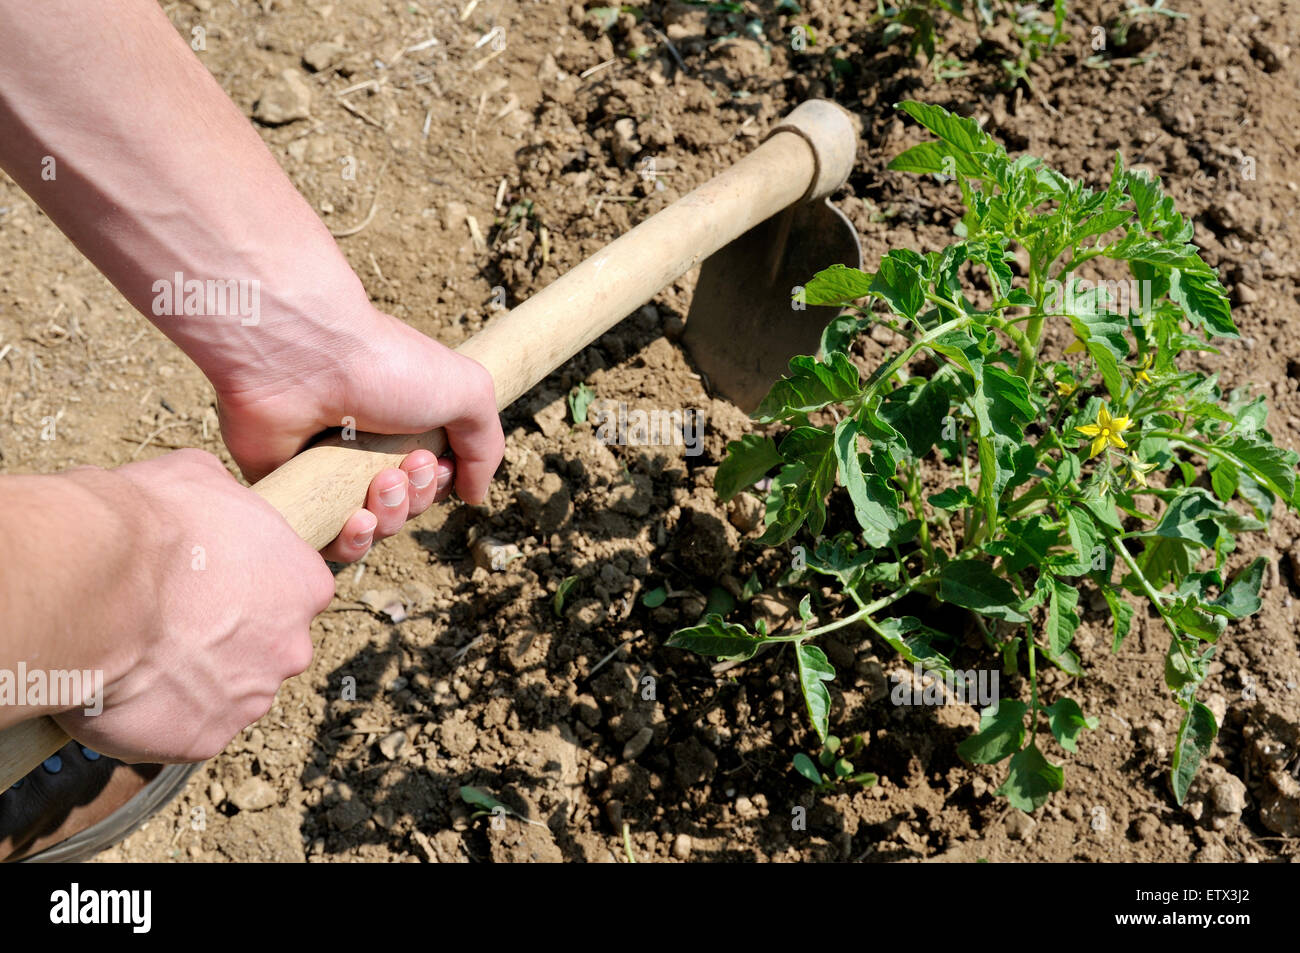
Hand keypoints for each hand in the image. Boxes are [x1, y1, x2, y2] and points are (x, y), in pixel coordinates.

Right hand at [53, 450, 335, 762]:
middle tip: (173, 621)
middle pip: (267, 647)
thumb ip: (226, 499)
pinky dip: (162, 716)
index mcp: (304, 584)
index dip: (250, 588)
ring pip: (230, 691)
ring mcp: (251, 697)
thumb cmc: (150, 525)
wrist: (99, 586)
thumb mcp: (198, 478)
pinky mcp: (206, 739)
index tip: (211, 585)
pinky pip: (189, 729)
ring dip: (195, 679)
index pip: (295, 592)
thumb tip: (216, 499)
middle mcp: (292, 645)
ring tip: (144, 653)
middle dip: (227, 639)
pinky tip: (131, 688)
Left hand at [214, 304, 504, 561]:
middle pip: (401, 510)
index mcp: (401, 426)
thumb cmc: (387, 365)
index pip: (428, 482)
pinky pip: (322, 542)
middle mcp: (362, 451)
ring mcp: (323, 473)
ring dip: (389, 518)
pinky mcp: (290, 493)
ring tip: (378, 485)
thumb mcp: (467, 391)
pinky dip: (348, 542)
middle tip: (401, 469)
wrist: (306, 356)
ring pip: (368, 531)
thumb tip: (474, 494)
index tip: (435, 461)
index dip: (438, 484)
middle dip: (413, 500)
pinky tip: (355, 522)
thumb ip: (485, 445)